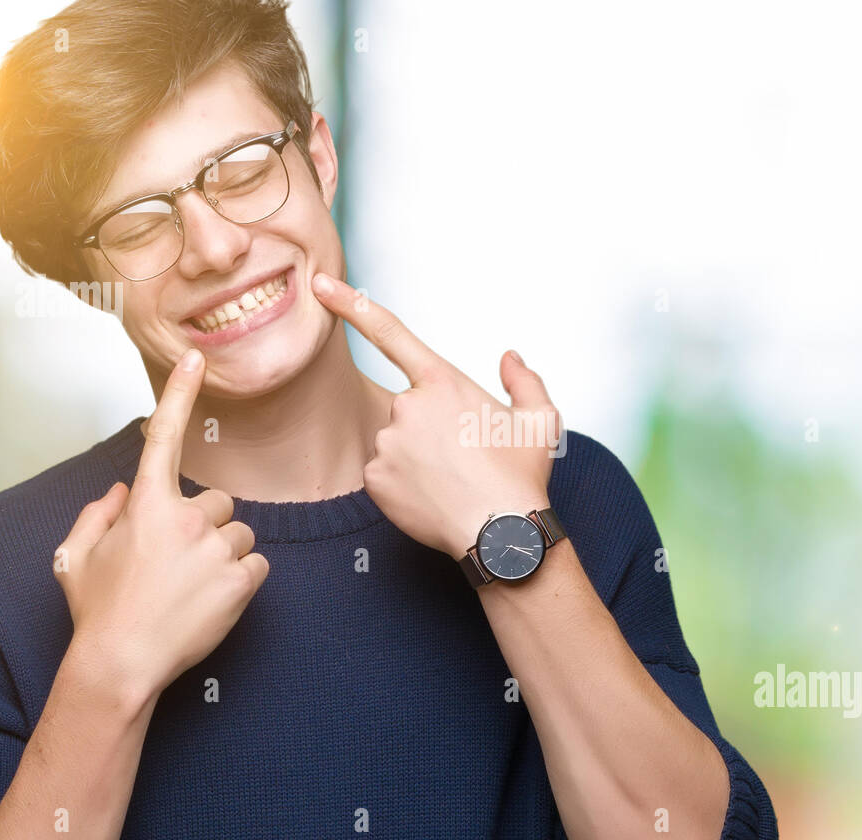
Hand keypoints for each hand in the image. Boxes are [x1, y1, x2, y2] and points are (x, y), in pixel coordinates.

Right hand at [53, 348, 269, 699]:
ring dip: (224, 555)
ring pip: (240, 534)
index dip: (179, 394)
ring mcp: (216, 549)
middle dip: (205, 527)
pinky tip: (212, 601)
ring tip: (192, 588)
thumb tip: (119, 493)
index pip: (163, 437)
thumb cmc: (98, 612)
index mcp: (144, 506)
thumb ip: (96, 516)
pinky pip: (258, 565)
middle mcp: (185, 518)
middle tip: (178, 565)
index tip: (196, 359)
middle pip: (218, 503)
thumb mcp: (77, 558)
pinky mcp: (241, 580)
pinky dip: (242, 581)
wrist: (121, 664)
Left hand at [312, 273, 562, 560]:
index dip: (350, 303)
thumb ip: (524, 380)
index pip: (389, 331)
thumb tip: (510, 358)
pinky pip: (384, 474)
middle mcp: (407, 407)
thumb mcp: (540, 420)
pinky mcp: (374, 479)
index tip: (321, 284)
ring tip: (453, 481)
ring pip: (396, 442)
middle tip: (465, 458)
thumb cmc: (520, 477)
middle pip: (409, 408)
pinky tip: (432, 497)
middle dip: (431, 428)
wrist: (500, 534)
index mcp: (443, 382)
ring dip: (418, 457)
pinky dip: (404, 484)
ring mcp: (386, 443)